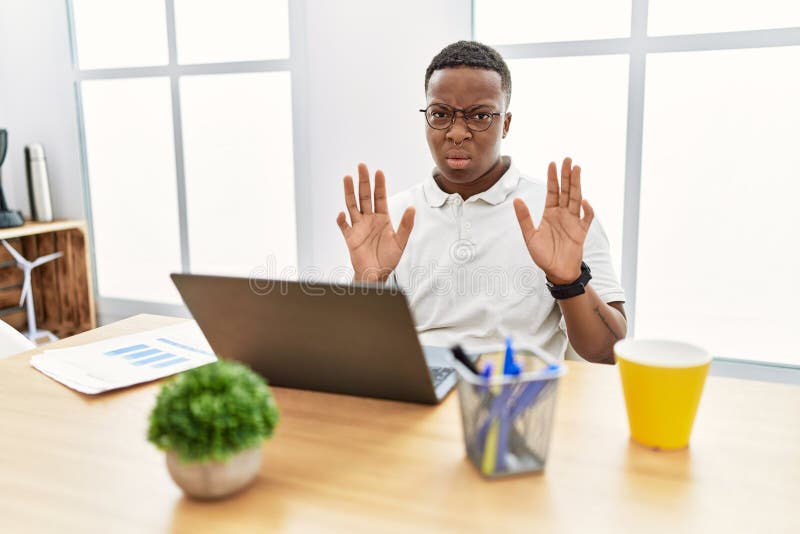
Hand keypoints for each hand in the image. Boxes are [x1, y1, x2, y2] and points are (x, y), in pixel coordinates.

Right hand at [336, 163, 414, 281]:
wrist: (376, 274)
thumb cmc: (389, 258)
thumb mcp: (401, 241)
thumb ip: (406, 225)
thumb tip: (413, 208)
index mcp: (382, 218)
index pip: (380, 197)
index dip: (379, 185)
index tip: (378, 172)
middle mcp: (369, 219)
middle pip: (364, 196)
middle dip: (363, 181)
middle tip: (361, 166)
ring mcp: (358, 226)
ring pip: (352, 206)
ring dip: (349, 193)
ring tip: (347, 178)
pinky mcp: (350, 237)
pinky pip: (344, 226)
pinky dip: (342, 219)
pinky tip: (342, 213)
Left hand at [513, 157, 593, 284]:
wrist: (556, 272)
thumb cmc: (543, 255)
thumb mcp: (530, 236)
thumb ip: (524, 218)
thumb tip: (516, 200)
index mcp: (550, 213)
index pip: (552, 191)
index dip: (552, 178)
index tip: (552, 163)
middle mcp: (562, 214)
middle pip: (566, 190)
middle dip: (566, 175)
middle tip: (567, 159)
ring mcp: (573, 221)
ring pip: (576, 198)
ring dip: (577, 184)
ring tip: (577, 169)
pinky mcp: (581, 232)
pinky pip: (586, 218)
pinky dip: (587, 210)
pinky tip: (585, 201)